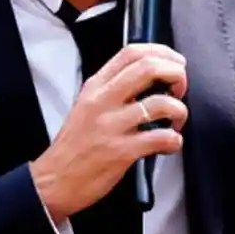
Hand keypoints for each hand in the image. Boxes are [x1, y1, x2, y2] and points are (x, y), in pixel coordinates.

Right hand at [29, 44, 189, 223]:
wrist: (53, 181)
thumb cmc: (74, 146)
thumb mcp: (86, 105)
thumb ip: (113, 89)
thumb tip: (150, 78)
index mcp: (95, 86)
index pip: (131, 52)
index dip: (162, 52)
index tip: (176, 62)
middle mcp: (103, 101)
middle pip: (148, 68)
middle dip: (176, 74)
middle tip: (181, 89)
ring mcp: (111, 125)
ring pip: (161, 103)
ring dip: (180, 111)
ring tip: (176, 122)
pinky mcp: (120, 151)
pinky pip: (161, 138)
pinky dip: (174, 140)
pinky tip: (170, 144)